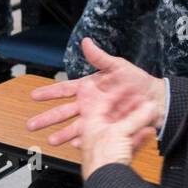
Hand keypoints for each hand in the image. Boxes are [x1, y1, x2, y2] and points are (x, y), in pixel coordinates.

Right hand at [26, 38, 164, 145]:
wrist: (156, 99)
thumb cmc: (138, 81)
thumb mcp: (118, 66)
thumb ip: (100, 57)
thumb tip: (86, 42)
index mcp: (89, 88)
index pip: (64, 90)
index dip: (48, 93)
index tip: (34, 96)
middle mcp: (90, 104)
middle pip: (63, 112)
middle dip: (47, 118)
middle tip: (31, 124)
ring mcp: (97, 118)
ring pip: (74, 127)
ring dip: (62, 134)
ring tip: (51, 140)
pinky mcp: (107, 128)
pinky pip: (91, 136)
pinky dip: (82, 141)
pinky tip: (73, 145)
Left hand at [78, 83, 158, 178]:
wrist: (107, 185)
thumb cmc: (102, 159)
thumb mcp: (119, 131)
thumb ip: (136, 118)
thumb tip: (148, 107)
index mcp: (91, 124)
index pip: (102, 102)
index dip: (114, 93)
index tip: (125, 86)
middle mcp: (98, 134)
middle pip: (116, 116)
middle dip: (130, 108)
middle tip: (142, 100)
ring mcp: (109, 146)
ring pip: (125, 130)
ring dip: (137, 122)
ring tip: (149, 113)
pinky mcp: (119, 158)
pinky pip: (131, 144)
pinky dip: (139, 137)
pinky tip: (148, 132)